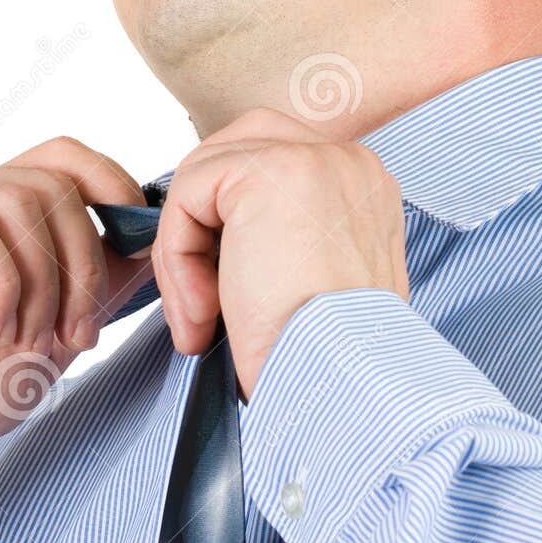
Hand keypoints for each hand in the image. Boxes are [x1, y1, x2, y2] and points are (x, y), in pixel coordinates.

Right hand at [0, 138, 155, 454]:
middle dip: (85, 264)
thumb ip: (87, 294)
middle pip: (54, 183)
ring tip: (24, 340)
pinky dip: (1, 284)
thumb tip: (143, 248)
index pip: (63, 159)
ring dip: (44, 283)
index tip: (140, 248)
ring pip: (20, 203)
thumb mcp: (41, 343)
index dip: (113, 186)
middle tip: (76, 335)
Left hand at [150, 108, 408, 399]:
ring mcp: (314, 158)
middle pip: (235, 153)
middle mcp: (348, 162)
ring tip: (200, 323)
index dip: (227, 233)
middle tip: (199, 310)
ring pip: (203, 179)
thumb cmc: (327, 362)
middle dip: (199, 228)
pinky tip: (202, 316)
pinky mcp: (270, 170)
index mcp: (363, 191)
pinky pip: (186, 196)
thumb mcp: (312, 293)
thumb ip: (279, 247)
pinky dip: (177, 260)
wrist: (343, 389)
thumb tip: (217, 242)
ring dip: (184, 256)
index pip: (270, 173)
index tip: (222, 308)